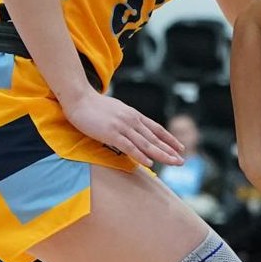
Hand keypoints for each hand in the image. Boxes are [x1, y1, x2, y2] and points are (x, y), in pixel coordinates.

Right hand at [61, 91, 182, 165]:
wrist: (79, 98)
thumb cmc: (94, 106)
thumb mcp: (117, 111)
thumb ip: (127, 120)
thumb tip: (134, 129)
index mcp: (134, 115)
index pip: (157, 129)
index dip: (169, 139)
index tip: (180, 148)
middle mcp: (132, 121)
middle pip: (155, 139)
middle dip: (170, 151)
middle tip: (182, 161)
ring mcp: (123, 127)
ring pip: (146, 144)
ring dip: (161, 154)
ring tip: (174, 162)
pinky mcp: (111, 133)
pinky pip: (129, 147)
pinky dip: (140, 155)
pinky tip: (150, 163)